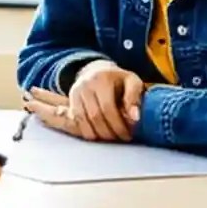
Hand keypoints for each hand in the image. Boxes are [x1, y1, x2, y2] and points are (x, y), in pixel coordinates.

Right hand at [23, 61, 143, 142]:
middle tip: (120, 137)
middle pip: (95, 116)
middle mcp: (86, 84)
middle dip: (109, 132)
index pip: (107, 107)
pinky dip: (87, 130)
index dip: (118, 125)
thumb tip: (135, 117)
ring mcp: (76, 91)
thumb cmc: (119, 80)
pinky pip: (76, 120)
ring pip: (84, 120)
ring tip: (110, 137)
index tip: (128, 134)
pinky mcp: (71, 98)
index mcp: (103, 79)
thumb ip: (135, 98)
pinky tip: (98, 134)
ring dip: (98, 134)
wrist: (99, 70)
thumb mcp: (133, 82)